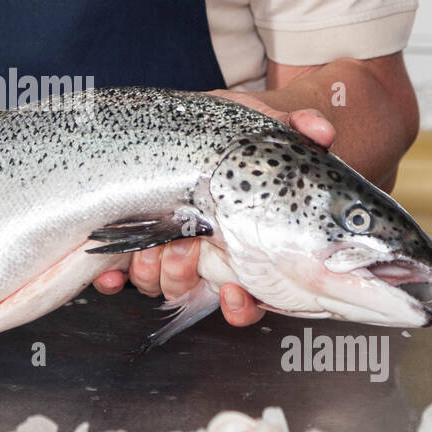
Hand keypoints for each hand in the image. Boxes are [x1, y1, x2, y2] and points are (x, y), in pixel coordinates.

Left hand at [91, 90, 336, 327]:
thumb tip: (322, 131)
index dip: (242, 306)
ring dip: (153, 275)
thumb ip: (300, 127)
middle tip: (182, 249)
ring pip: (159, 284)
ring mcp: (168, 249)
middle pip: (195, 290)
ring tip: (151, 251)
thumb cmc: (238, 135)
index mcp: (242, 245)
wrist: (199, 125)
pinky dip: (113, 279)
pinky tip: (108, 274)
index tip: (233, 291)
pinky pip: (120, 275)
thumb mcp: (267, 126)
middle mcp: (206, 254)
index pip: (249, 296)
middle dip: (184, 277)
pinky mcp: (134, 239)